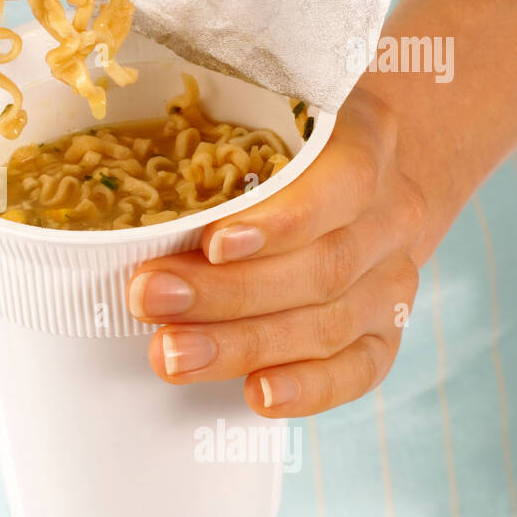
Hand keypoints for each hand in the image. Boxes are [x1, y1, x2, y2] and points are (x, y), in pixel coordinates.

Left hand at [127, 88, 426, 415]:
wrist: (365, 181)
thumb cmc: (289, 147)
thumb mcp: (267, 119)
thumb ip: (214, 134)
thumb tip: (123, 176)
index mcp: (365, 141)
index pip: (342, 183)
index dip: (280, 221)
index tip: (210, 244)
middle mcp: (390, 213)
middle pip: (320, 266)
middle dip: (227, 293)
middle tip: (148, 300)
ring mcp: (393, 277)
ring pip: (327, 323)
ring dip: (244, 345)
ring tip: (171, 354)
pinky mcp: (386, 330)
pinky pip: (360, 370)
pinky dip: (310, 389)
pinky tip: (258, 397)